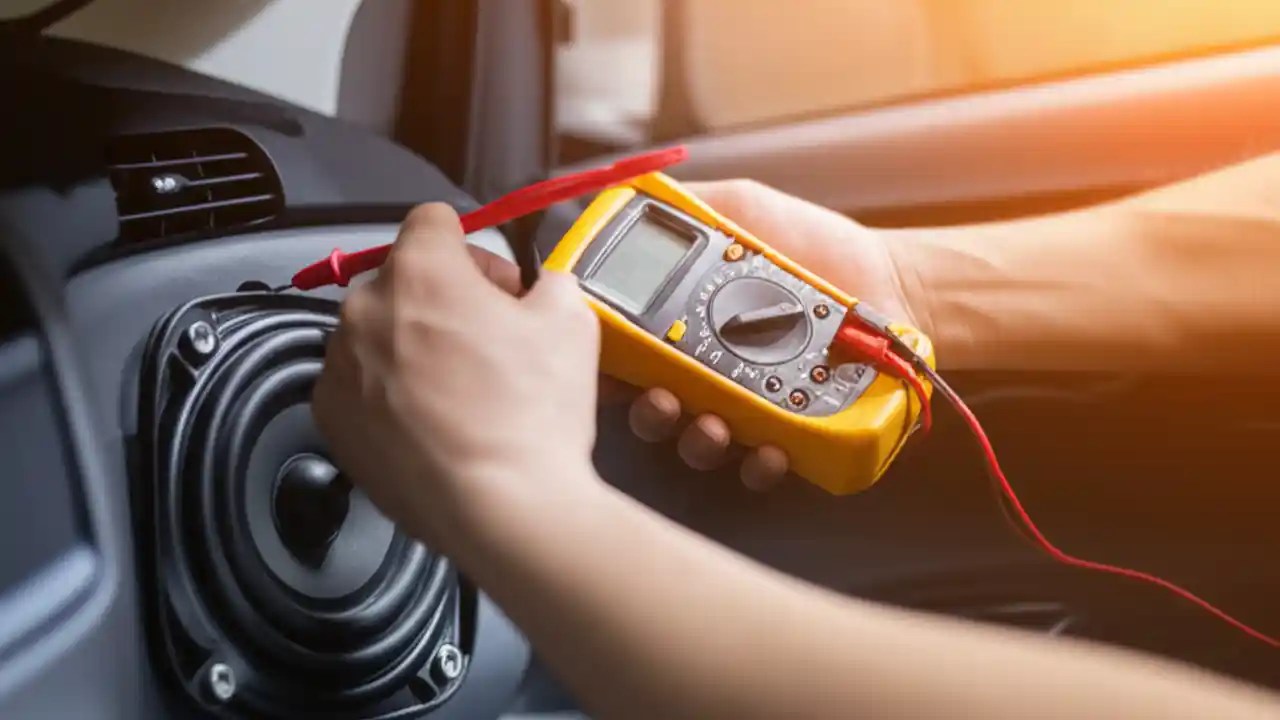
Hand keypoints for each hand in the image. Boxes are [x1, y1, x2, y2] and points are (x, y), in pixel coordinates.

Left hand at [312, 203, 602, 552]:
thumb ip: (546, 282)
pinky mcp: (330, 420)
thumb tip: (533, 290)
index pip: (432, 220)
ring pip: (374, 333)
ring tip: (456, 392)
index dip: (474, 250)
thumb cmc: (536, 407)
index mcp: (419, 268)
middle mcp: (363, 307)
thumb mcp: (571, 320)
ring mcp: (337, 366)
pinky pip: (356, 385)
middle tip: (485, 343)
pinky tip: (429, 425)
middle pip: (401, 279)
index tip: (499, 289)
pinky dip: (385, 393)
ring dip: (408, 345)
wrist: (502, 509)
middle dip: (441, 299)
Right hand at [627, 180, 916, 491]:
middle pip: (652, 408)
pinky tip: (769, 449)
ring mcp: (748, 409)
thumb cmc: (816, 244)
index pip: (628, 355)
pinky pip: (761, 466)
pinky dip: (757, 465)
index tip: (607, 364)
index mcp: (685, 325)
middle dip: (648, 412)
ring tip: (715, 424)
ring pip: (699, 443)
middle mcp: (708, 372)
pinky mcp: (791, 435)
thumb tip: (627, 200)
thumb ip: (688, 206)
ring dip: (696, 440)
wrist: (892, 281)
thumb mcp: (742, 208)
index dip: (607, 366)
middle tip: (662, 398)